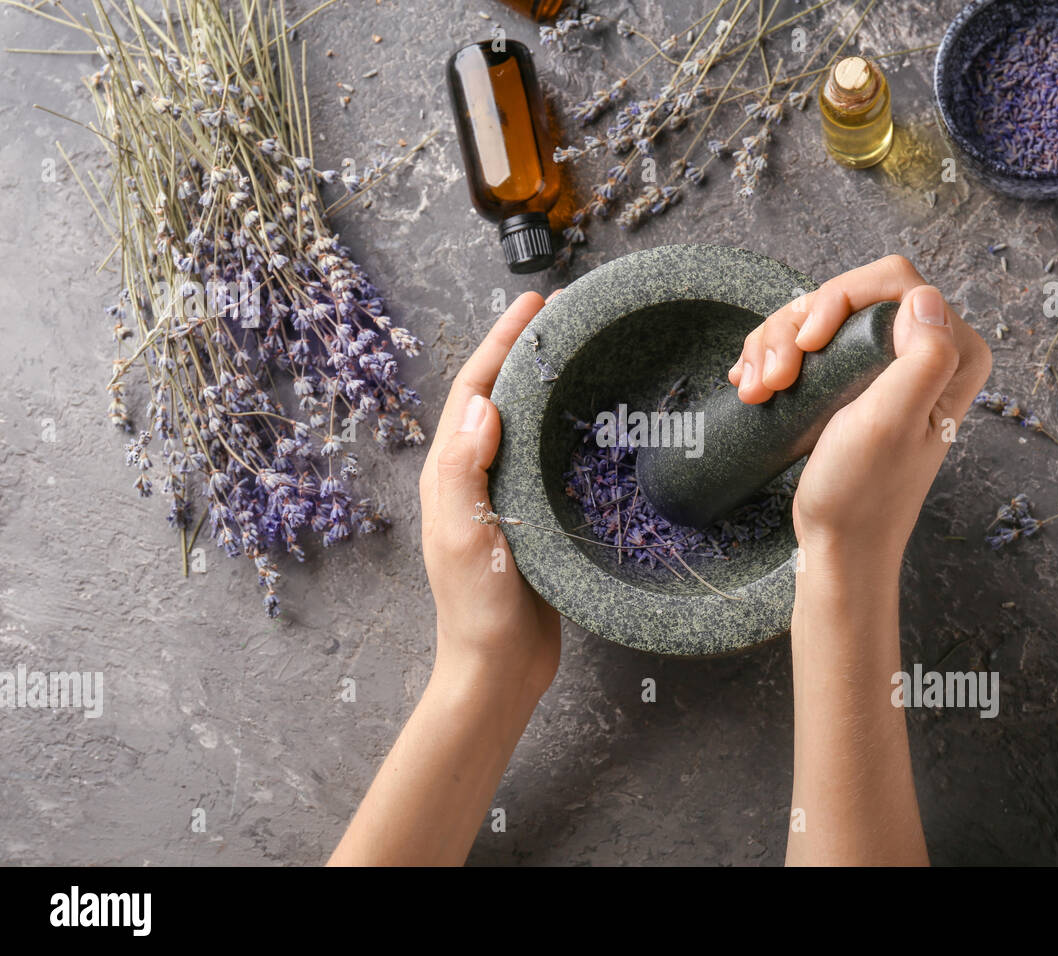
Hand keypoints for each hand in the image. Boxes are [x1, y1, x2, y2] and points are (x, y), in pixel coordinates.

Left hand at [420, 292, 560, 698]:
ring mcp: (501, 496)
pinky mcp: (529, 517)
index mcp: (450, 474)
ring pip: (521, 422)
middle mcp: (472, 477)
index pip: (473, 390)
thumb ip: (464, 473)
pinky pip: (542, 455)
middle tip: (563, 310)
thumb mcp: (465, 539)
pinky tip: (588, 418)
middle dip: (522, 348)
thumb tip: (482, 404)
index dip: (501, 342)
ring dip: (542, 380)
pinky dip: (561, 424)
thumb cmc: (478, 610)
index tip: (535, 302)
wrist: (498, 670)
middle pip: (496, 395)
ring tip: (577, 346)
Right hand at [728, 255, 991, 567]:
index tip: (809, 345)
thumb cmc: (863, 493)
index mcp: (954, 355)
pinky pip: (805, 341)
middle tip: (775, 378)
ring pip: (818, 314)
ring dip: (776, 344)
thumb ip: (924, 357)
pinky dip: (772, 356)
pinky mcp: (854, 380)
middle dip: (798, 327)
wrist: (839, 542)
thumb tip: (925, 297)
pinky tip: (753, 385)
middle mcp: (927, 351)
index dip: (840, 299)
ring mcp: (886, 365)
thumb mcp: (891, 422)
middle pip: (849, 293)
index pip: (894, 281)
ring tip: (759, 390)